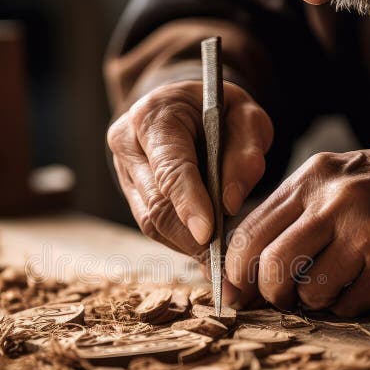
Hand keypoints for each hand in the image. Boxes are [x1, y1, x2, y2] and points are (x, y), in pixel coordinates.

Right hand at [107, 81, 272, 255]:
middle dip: (191, 236)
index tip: (209, 233)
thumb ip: (245, 152)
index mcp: (154, 116)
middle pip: (157, 202)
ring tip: (219, 264)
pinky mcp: (129, 194)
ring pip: (152, 221)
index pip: (169, 167)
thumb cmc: (218, 109)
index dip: (189, 203)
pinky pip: (153, 227)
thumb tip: (230, 203)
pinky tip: (205, 252)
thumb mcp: (244, 116)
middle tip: (224, 260)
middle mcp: (128, 144)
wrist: (184, 106)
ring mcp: (124, 172)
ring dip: (187, 245)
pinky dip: (182, 242)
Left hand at [225, 122, 369, 315]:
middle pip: (271, 266)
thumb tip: (249, 266)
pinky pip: (349, 305)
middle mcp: (336, 203)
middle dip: (270, 294)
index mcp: (314, 178)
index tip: (236, 292)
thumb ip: (295, 213)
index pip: (249, 232)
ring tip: (336, 285)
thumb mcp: (342, 178)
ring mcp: (367, 234)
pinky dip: (348, 305)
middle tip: (283, 298)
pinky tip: (365, 286)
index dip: (234, 272)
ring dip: (314, 301)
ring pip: (309, 292)